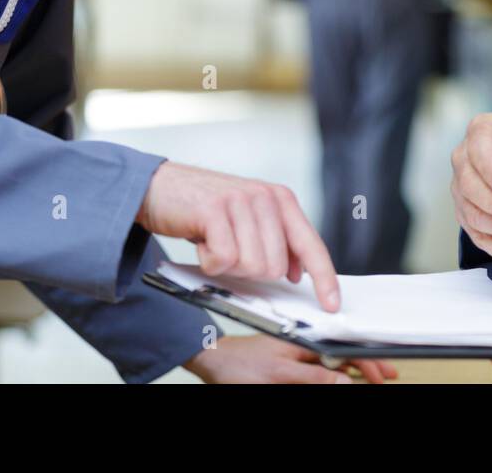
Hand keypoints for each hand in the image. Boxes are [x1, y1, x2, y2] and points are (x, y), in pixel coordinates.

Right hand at [138, 162, 340, 310]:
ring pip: (251, 266)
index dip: (324, 278)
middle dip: (249, 271)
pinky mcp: (214, 210)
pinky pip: (224, 259)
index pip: (311, 244)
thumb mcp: (248, 220)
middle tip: (229, 250)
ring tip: (215, 242)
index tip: (331, 305)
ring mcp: (240, 201)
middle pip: (274, 267)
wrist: (160, 187)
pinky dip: (209, 261)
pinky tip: (202, 241)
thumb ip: (276, 242)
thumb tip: (297, 274)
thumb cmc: (206, 209)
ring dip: (227, 265)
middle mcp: (265, 197)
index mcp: (281, 199)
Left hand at [185, 335, 398, 383]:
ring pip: (335, 361)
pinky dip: (337, 373)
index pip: (345, 350)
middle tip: (388, 375)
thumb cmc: (238, 365)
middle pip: (345, 354)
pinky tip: (346, 377)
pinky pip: (320, 367)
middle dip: (368, 364)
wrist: (211, 360)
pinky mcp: (289, 362)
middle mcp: (304, 343)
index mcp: (305, 340)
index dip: (367, 361)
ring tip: (375, 376)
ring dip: (355, 370)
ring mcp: (297, 353)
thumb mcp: (278, 375)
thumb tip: (345, 383)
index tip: (384, 373)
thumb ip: (313, 378)